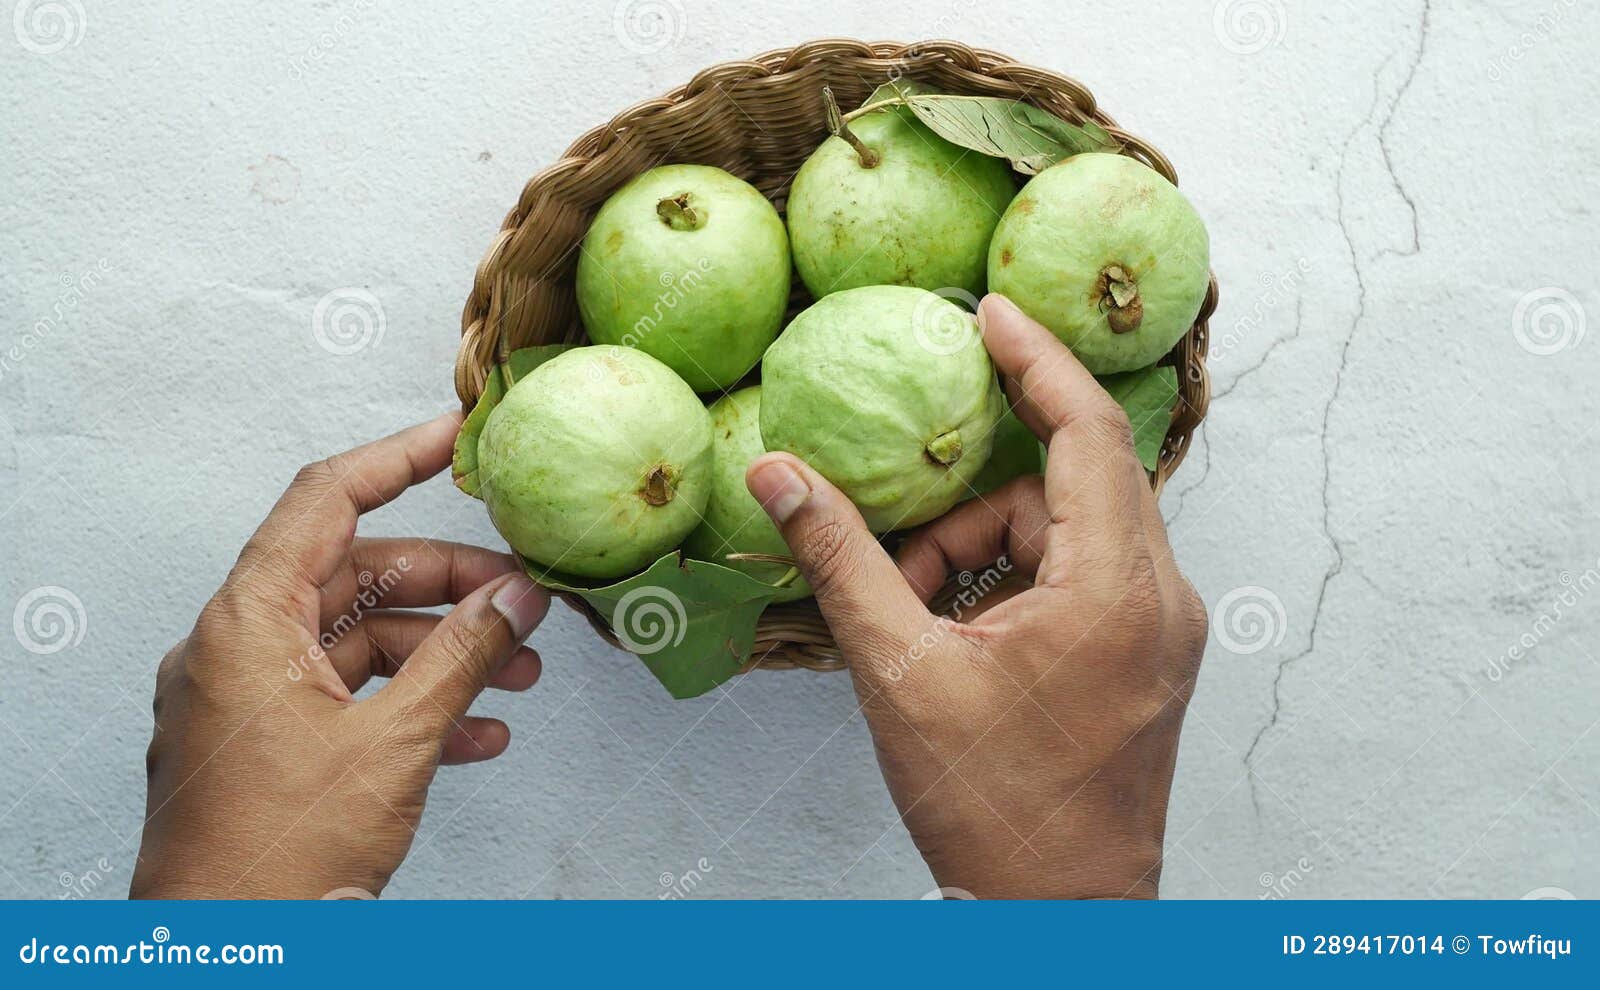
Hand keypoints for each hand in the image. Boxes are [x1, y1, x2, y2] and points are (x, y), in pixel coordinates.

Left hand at [130, 413, 549, 898]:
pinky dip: (411, 703)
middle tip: (523, 599)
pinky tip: (478, 735)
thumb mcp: (391, 748)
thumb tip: (516, 601)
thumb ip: (461, 661)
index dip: (398, 457)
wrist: (226, 960)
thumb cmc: (272, 866)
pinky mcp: (264, 745)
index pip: (325, 501)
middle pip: (356, 575)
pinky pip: (346, 696)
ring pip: (359, 641)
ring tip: (520, 675)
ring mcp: (247, 699)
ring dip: (443, 654)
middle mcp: (236, 649)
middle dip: (450, 587)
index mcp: (246, 625)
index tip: (456, 438)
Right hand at [745, 294, 1205, 898]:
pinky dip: (1016, 582)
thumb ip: (841, 559)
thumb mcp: (898, 672)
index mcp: (1115, 590)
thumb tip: (778, 475)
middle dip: (973, 501)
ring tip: (924, 620)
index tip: (988, 312)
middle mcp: (1161, 598)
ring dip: (986, 551)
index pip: (1086, 431)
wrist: (1059, 916)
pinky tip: (963, 637)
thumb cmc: (994, 809)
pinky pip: (1083, 574)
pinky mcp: (1150, 654)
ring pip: (1069, 531)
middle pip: (1067, 484)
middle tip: (904, 553)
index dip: (1035, 359)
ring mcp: (1163, 629)